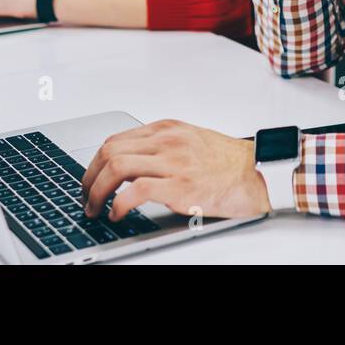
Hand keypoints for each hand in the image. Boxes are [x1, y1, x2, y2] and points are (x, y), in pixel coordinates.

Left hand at [80, 120, 271, 221]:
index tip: (90, 179)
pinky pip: (135, 190)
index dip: (95, 163)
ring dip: (96, 191)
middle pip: (109, 150)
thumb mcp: (192, 141)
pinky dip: (117, 204)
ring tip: (95, 208)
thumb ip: (163, 147)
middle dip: (88, 177)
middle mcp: (167, 141)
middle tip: (86, 197)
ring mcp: (173, 162)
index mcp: (167, 129)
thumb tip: (133, 166)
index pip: (116, 139)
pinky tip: (116, 214)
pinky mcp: (180, 185)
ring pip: (116, 167)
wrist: (258, 172)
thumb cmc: (230, 162)